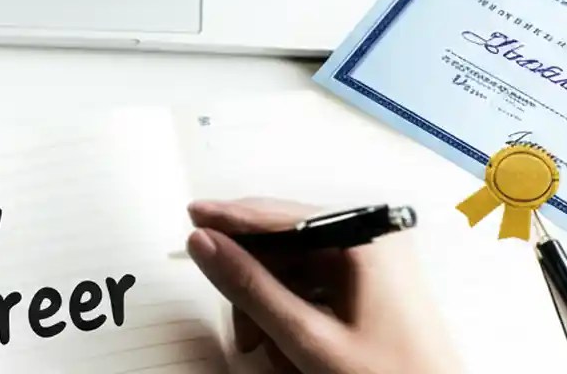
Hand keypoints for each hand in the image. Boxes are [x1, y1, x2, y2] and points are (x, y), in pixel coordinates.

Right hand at [187, 199, 460, 373]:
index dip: (232, 219)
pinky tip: (289, 350)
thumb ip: (252, 288)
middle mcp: (371, 241)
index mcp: (364, 240)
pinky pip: (316, 288)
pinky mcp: (372, 288)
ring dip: (271, 308)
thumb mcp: (308, 337)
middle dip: (254, 285)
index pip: (281, 215)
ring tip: (267, 351)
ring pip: (296, 270)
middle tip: (241, 331)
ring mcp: (373, 265)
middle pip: (286, 244)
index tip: (193, 217)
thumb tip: (205, 244)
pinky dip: (294, 315)